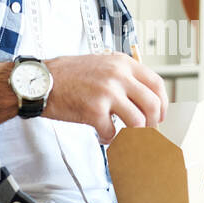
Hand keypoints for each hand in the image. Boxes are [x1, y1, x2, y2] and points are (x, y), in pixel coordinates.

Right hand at [44, 52, 167, 143]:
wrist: (40, 81)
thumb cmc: (68, 74)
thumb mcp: (102, 63)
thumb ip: (123, 77)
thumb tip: (143, 99)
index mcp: (123, 63)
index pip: (157, 85)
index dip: (162, 104)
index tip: (159, 116)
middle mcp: (118, 75)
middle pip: (153, 105)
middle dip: (152, 124)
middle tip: (145, 131)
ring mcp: (107, 93)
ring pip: (138, 122)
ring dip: (134, 135)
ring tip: (124, 136)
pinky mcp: (94, 110)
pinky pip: (113, 133)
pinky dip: (109, 139)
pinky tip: (103, 135)